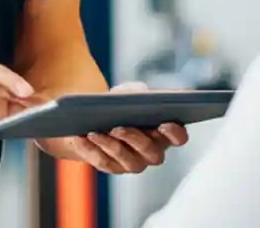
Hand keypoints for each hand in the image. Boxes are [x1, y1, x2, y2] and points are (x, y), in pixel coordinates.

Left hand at [44, 82, 189, 173]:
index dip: (175, 133)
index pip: (179, 137)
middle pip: (152, 153)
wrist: (91, 116)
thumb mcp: (127, 92)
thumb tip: (141, 95)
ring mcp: (132, 163)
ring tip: (94, 132)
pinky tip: (81, 137)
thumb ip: (138, 92)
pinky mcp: (111, 167)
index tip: (165, 123)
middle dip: (136, 140)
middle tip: (118, 127)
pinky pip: (103, 162)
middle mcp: (152, 152)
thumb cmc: (118, 103)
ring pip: (127, 161)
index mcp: (164, 133)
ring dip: (110, 146)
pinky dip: (91, 150)